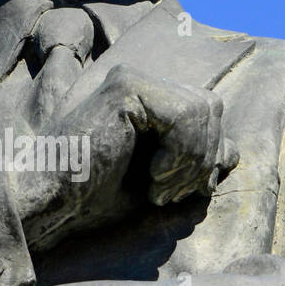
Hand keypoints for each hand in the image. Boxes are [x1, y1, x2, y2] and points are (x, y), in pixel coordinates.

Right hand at [9, 65, 237, 250]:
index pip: (207, 115)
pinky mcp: (125, 89)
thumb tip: (233, 149)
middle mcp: (140, 84)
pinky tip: (150, 177)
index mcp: (146, 102)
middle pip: (211, 107)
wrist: (51, 204)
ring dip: (191, 160)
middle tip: (168, 194)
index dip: (207, 158)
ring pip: (203, 109)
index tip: (176, 195)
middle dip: (202, 158)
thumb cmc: (94, 199)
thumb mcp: (159, 182)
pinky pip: (183, 114)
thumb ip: (194, 161)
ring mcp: (131, 81)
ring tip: (158, 189)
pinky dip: (179, 153)